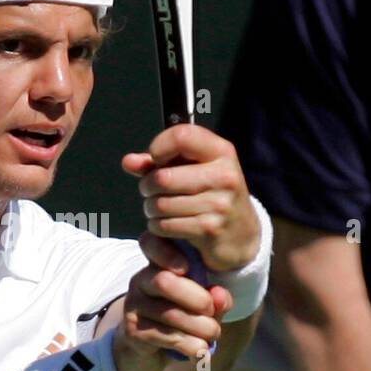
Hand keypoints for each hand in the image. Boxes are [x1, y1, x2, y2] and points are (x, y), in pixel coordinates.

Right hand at [111, 232, 225, 370]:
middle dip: (197, 298)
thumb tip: (220, 296)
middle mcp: (140, 282)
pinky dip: (190, 345)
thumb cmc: (179, 322)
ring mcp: (134, 307)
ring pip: (169, 313)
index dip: (167, 252)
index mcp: (157, 265)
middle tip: (212, 312)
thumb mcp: (200, 307)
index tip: (188, 268)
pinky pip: (165, 336)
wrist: (147, 354)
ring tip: (214, 335)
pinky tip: (201, 352)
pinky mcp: (133, 332)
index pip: (151, 244)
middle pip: (164, 281)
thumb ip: (214, 299)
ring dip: (200, 327)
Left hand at [123, 124, 259, 272]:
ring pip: (160, 204)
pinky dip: (158, 226)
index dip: (159, 147)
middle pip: (162, 177)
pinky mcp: (210, 228)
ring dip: (151, 209)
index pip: (182, 136)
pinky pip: (165, 225)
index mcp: (221, 152)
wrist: (241, 234)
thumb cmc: (210, 194)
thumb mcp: (191, 170)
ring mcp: (219, 203)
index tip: (156, 160)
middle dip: (147, 186)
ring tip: (160, 208)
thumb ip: (157, 162)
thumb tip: (129, 162)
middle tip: (152, 191)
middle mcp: (224, 175)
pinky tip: (167, 224)